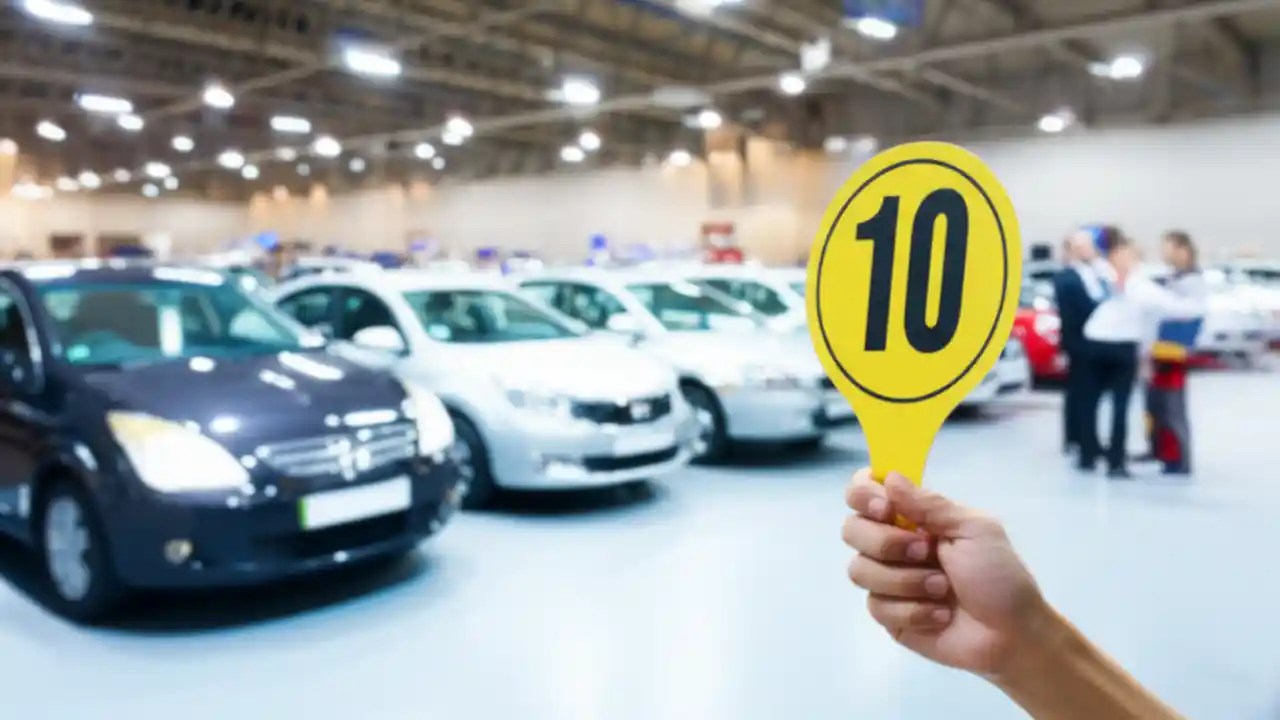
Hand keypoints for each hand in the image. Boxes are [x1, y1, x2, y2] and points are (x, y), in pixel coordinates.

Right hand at [842, 470, 1048, 678]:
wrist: (1011, 634)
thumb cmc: (999, 575)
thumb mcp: (974, 529)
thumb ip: (930, 504)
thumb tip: (889, 476)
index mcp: (913, 517)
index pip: (865, 491)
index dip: (864, 495)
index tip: (886, 509)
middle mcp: (893, 543)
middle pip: (851, 529)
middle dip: (886, 542)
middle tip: (926, 551)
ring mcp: (888, 580)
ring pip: (859, 570)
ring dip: (905, 581)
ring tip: (942, 590)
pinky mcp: (888, 615)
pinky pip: (876, 605)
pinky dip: (913, 611)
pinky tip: (939, 614)